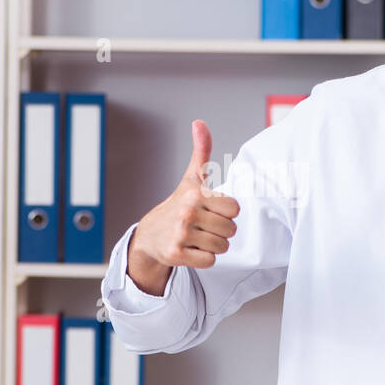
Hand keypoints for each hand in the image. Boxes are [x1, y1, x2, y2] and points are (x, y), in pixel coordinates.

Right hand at [127, 120, 240, 292]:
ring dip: (214, 245)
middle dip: (221, 230)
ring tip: (198, 237)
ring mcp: (181, 235)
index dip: (226, 211)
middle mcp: (187, 213)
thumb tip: (199, 123)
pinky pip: (209, 261)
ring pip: (222, 246)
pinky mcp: (176, 255)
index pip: (235, 208)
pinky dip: (204, 258)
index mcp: (195, 194)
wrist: (150, 235)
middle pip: (231, 229)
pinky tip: (192, 249)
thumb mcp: (191, 178)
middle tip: (204, 226)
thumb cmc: (178, 204)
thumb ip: (201, 151)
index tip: (211, 210)